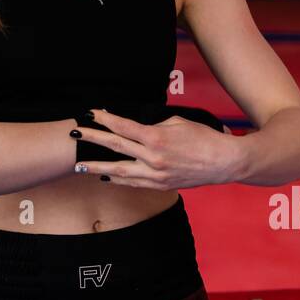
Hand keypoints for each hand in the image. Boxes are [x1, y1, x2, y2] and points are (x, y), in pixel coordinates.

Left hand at [71, 107, 244, 188]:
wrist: (224, 162)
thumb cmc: (204, 138)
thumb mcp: (178, 123)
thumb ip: (154, 127)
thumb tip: (138, 131)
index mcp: (156, 138)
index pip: (123, 127)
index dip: (104, 119)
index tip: (90, 114)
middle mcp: (152, 158)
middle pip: (115, 147)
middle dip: (92, 139)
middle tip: (74, 133)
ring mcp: (155, 175)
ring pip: (119, 171)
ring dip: (97, 167)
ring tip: (80, 165)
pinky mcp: (160, 185)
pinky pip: (133, 182)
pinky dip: (117, 179)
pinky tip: (105, 176)